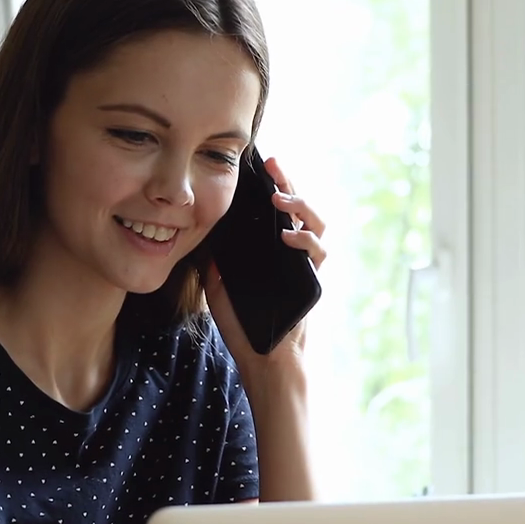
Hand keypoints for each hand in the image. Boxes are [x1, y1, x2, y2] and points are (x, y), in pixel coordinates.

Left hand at [205, 156, 326, 371]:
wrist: (262, 359)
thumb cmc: (243, 325)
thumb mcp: (220, 287)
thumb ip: (216, 262)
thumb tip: (206, 237)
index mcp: (271, 251)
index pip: (275, 211)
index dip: (271, 186)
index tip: (259, 165)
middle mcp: (292, 254)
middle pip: (298, 208)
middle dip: (288, 182)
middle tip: (273, 164)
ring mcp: (304, 266)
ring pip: (317, 224)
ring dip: (301, 206)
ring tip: (279, 198)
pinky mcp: (312, 281)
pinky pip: (318, 254)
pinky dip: (306, 241)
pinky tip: (288, 236)